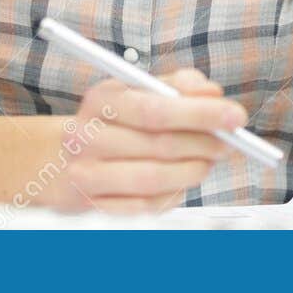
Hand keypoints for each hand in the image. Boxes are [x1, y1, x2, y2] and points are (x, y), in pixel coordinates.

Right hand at [35, 68, 246, 213]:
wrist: (56, 160)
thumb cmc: (111, 122)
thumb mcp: (135, 90)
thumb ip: (176, 85)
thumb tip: (212, 92)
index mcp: (100, 99)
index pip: (156, 107)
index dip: (200, 113)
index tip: (236, 115)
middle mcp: (87, 136)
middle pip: (158, 144)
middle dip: (204, 144)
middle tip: (231, 143)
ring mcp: (86, 174)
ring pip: (153, 179)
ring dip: (192, 171)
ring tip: (208, 162)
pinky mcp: (92, 207)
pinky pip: (143, 207)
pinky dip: (171, 195)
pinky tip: (181, 182)